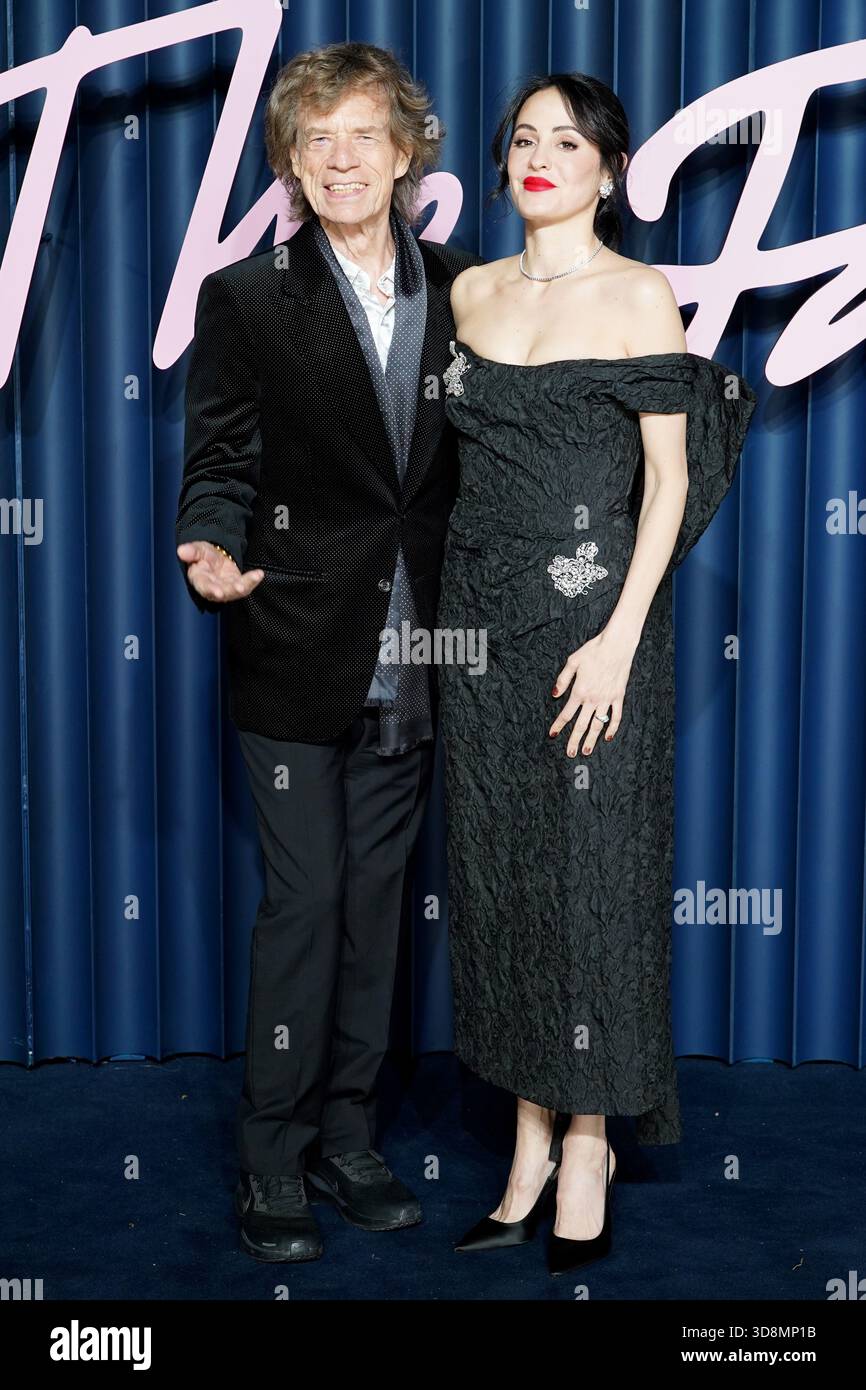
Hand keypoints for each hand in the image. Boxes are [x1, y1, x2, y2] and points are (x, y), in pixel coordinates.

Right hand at [176, 540, 263, 602]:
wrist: (214, 558)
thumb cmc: (203, 556)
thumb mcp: (197, 549)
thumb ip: (191, 551)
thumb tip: (181, 551)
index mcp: (200, 579)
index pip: (203, 586)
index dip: (210, 590)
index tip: (217, 592)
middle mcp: (213, 587)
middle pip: (222, 592)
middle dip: (230, 590)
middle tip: (239, 588)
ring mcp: (226, 587)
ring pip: (235, 591)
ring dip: (245, 586)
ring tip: (254, 578)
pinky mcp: (237, 584)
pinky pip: (246, 585)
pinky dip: (253, 580)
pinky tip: (259, 574)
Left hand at [549, 628, 635, 756]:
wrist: (616, 645)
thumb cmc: (593, 650)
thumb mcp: (572, 662)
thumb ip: (562, 680)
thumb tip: (554, 695)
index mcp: (579, 691)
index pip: (566, 714)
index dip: (558, 725)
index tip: (553, 734)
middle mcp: (592, 698)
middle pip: (581, 724)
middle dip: (574, 740)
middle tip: (570, 753)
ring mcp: (607, 699)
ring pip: (598, 724)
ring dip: (592, 739)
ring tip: (587, 750)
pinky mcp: (618, 697)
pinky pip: (616, 716)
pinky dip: (612, 728)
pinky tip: (608, 737)